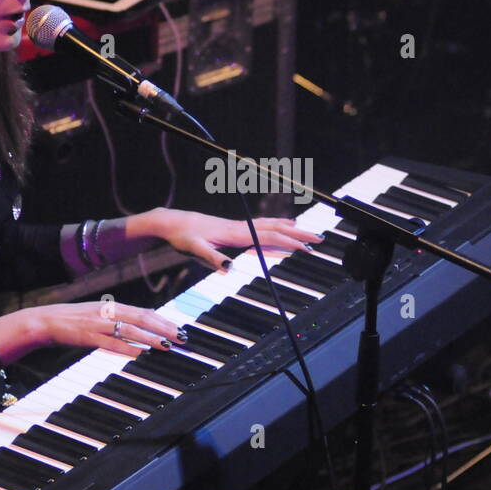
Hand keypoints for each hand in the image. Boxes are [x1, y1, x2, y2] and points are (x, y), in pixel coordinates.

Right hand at [31, 300, 182, 358]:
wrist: (45, 321)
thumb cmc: (72, 320)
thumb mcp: (97, 315)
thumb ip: (115, 320)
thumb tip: (135, 328)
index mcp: (111, 306)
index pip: (144, 312)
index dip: (163, 321)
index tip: (178, 329)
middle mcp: (108, 312)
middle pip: (142, 319)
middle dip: (164, 328)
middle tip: (181, 337)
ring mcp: (98, 324)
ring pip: (130, 330)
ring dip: (150, 338)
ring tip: (166, 345)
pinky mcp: (87, 336)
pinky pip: (110, 342)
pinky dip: (126, 347)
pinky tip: (139, 353)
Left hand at [149, 209, 323, 272]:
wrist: (171, 222)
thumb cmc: (182, 236)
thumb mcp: (194, 249)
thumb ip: (212, 257)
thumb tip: (231, 267)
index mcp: (235, 233)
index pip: (268, 237)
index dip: (289, 242)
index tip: (307, 247)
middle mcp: (240, 227)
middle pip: (275, 229)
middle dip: (298, 234)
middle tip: (319, 239)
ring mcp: (237, 226)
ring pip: (270, 226)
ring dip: (289, 229)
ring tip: (306, 232)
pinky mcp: (233, 228)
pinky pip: (261, 226)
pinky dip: (276, 226)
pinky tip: (280, 227)